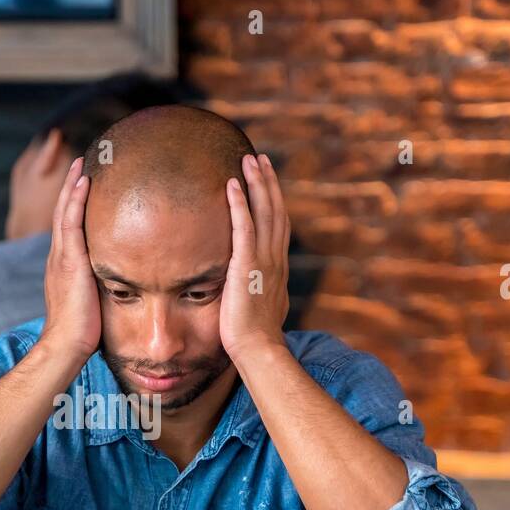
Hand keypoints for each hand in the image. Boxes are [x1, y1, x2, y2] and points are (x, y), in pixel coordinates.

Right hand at [41, 157, 100, 362]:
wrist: (67, 346)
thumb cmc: (84, 332)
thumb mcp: (95, 302)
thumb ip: (104, 286)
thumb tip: (126, 281)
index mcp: (64, 266)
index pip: (69, 227)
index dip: (74, 204)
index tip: (85, 183)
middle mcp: (59, 257)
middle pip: (63, 213)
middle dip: (71, 187)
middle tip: (81, 162)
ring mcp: (62, 258)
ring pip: (65, 212)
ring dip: (73, 185)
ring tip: (82, 162)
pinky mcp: (69, 262)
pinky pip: (71, 223)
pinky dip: (76, 200)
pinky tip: (85, 182)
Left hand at [220, 153, 289, 362]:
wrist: (258, 349)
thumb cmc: (255, 336)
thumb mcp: (261, 306)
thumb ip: (259, 290)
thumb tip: (254, 288)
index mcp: (277, 267)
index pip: (277, 225)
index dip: (273, 201)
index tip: (266, 181)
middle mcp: (275, 258)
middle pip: (274, 211)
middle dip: (268, 183)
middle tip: (259, 159)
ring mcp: (264, 261)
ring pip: (264, 212)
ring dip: (257, 184)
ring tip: (249, 160)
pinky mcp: (247, 265)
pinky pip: (243, 227)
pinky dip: (239, 204)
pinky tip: (231, 185)